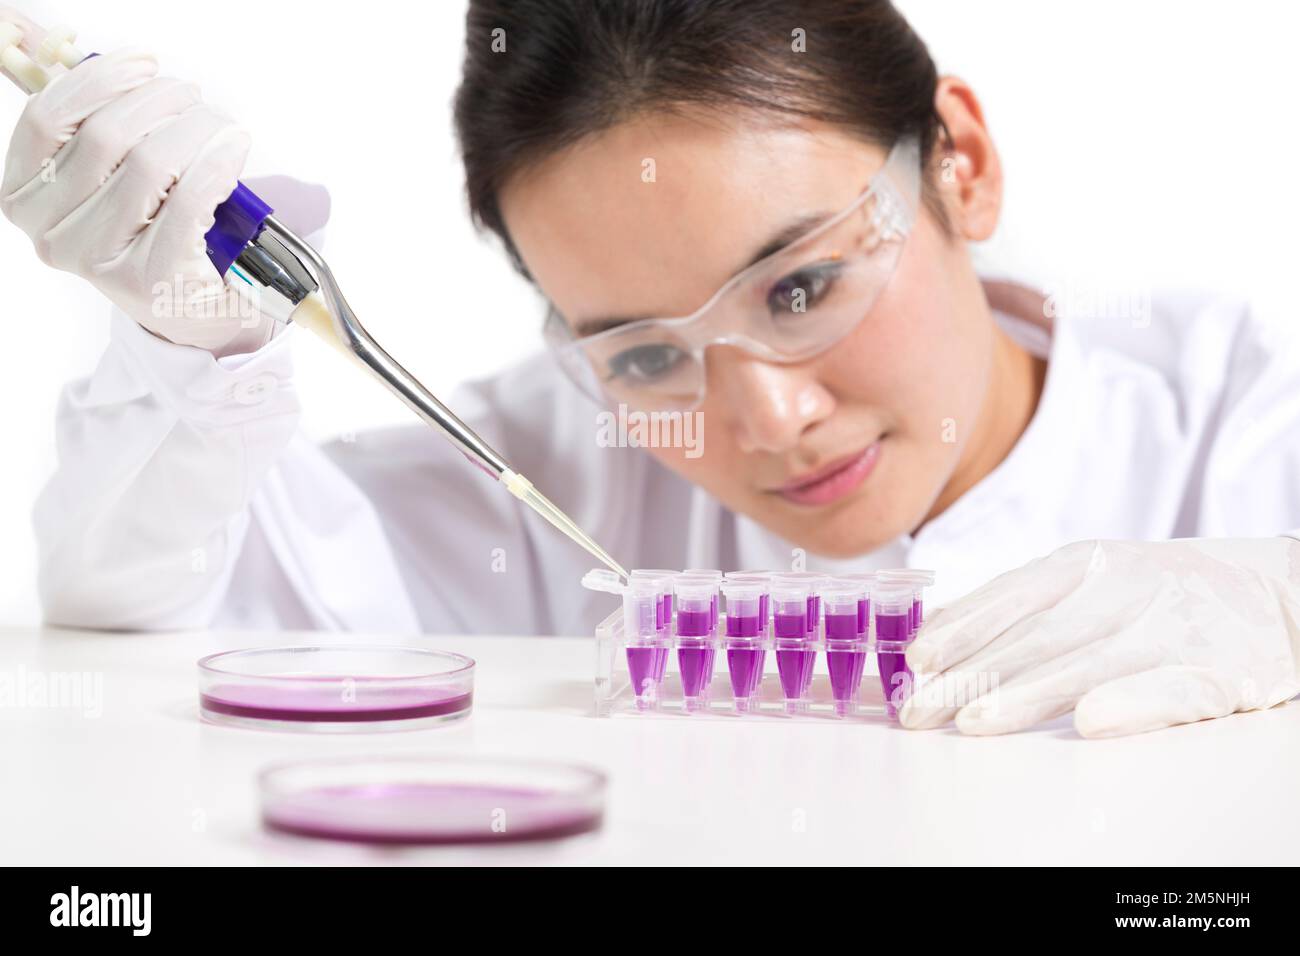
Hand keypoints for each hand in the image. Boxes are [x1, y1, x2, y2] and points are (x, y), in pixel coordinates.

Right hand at [1, 47, 263, 355]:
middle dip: (161, 102)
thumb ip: (109, 134)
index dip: (99, 80)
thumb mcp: (113, 183)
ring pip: (151, 162)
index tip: (145, 65)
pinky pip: (190, 198)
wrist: (193, 312)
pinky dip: (218, 162)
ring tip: (221, 125)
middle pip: (106, 135)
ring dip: (197, 128)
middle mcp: (52, 235)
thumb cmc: (154, 236)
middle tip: (195, 99)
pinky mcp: (154, 278)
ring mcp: (100, 262)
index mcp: (25, 199)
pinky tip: (234, 149)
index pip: (45, 121)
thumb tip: (138, 77)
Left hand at [899, 537, 1299, 736]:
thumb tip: (934, 631)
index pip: (1010, 596)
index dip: (961, 627)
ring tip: (974, 722)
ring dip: (1026, 694)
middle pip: (1036, 636)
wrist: (1267, 591)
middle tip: (920, 710)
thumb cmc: (1152, 591)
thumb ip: (1019, 603)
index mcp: (1083, 562)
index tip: (915, 659)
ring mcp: (1169, 628)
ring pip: (1089, 663)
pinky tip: (1089, 723)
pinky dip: (1130, 705)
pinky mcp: (1216, 671)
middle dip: (970, 675)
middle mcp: (1122, 588)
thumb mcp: (1086, 577)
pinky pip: (1170, 690)